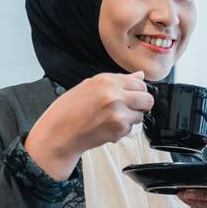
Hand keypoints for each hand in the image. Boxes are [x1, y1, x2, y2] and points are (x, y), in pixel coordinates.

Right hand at [24, 71, 151, 179]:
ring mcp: (119, 112)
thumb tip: (140, 75)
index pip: (140, 83)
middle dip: (141, 105)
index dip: (138, 92)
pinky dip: (122, 130)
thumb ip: (118, 80)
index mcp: (107, 80)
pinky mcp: (119, 129)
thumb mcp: (90, 85)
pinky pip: (130, 129)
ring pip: (140, 116)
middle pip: (147, 99)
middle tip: (129, 109)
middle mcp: (115, 94)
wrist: (59, 132)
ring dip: (130, 119)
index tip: (133, 97)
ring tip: (111, 119)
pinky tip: (106, 127)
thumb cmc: (70, 109)